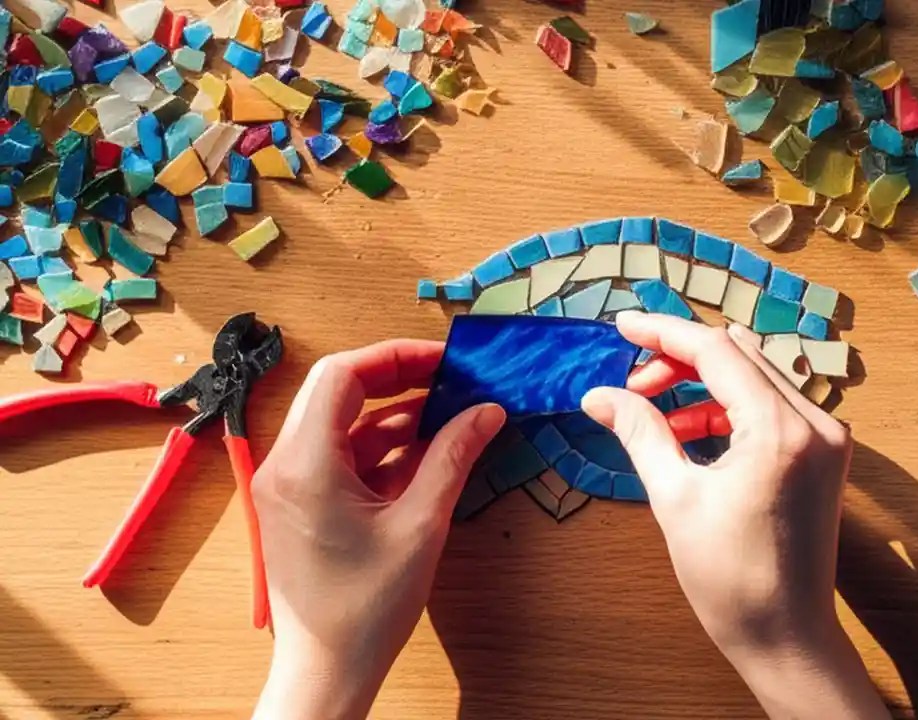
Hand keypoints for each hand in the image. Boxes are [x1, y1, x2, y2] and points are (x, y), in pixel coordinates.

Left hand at [251, 340, 504, 719]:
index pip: (342, 376)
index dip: (396, 357)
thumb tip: (486, 412)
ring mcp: (289, 486)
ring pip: (343, 425)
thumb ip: (453, 458)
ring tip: (451, 415)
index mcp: (304, 466)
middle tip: (451, 379)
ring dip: (395, 415)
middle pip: (339, 393)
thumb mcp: (421, 526)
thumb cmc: (365, 611)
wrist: (326, 673)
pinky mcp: (301, 505)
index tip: (444, 361)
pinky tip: (428, 453)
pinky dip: (383, 449)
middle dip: (398, 380)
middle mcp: (285, 467)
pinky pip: (342, 457)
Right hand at [582, 313, 887, 719]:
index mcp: (780, 432)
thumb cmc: (733, 582)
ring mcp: (827, 438)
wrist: (787, 637)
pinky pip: (772, 406)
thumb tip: (599, 396)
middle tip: (633, 381)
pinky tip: (690, 431)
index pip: (717, 351)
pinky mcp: (824, 454)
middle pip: (740, 357)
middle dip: (681, 360)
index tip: (623, 326)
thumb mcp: (675, 500)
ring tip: (654, 411)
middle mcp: (815, 424)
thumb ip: (640, 434)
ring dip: (703, 383)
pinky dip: (729, 408)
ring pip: (757, 377)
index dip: (664, 333)